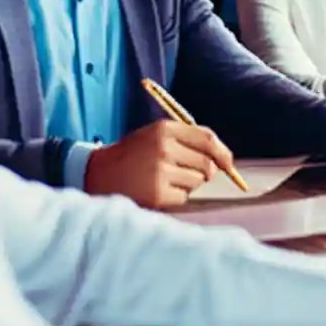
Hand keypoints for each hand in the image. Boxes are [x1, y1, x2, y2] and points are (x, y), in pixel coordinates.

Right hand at [84, 120, 233, 208]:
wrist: (97, 174)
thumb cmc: (131, 155)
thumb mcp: (154, 136)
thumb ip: (185, 141)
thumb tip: (221, 160)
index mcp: (164, 129)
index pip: (206, 138)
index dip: (222, 152)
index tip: (228, 163)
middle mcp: (163, 148)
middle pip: (206, 163)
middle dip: (202, 171)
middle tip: (182, 172)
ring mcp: (160, 171)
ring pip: (196, 181)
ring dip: (187, 184)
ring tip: (163, 179)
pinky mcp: (158, 193)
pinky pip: (184, 197)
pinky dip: (175, 197)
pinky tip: (157, 190)